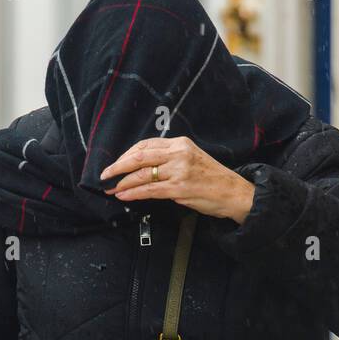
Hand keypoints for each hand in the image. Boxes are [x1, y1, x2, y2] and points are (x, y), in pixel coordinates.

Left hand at [100, 137, 255, 223]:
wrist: (233, 192)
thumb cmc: (212, 179)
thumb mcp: (191, 159)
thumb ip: (170, 159)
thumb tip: (143, 167)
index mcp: (180, 144)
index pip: (146, 144)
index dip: (127, 154)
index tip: (117, 163)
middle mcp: (178, 153)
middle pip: (140, 156)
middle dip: (119, 166)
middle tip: (105, 174)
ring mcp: (179, 170)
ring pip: (142, 174)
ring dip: (123, 182)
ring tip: (112, 189)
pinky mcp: (179, 188)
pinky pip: (150, 190)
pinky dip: (134, 193)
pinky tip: (124, 195)